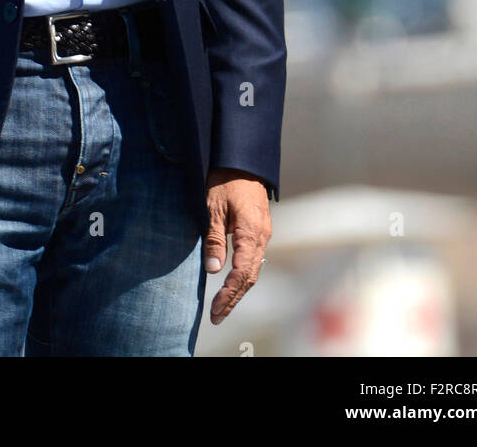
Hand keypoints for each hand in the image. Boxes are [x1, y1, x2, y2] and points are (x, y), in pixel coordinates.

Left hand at [203, 168, 271, 323]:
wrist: (242, 159)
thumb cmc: (225, 180)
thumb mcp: (213, 208)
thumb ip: (215, 239)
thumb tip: (214, 271)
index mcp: (251, 233)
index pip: (242, 273)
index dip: (228, 294)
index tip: (215, 309)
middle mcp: (262, 237)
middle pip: (250, 277)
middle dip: (233, 299)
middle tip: (216, 317)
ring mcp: (263, 234)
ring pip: (253, 270)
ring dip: (238, 290)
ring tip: (222, 307)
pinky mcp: (259, 230)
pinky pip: (253, 260)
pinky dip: (242, 276)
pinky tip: (232, 284)